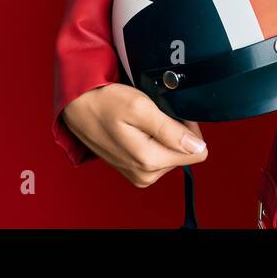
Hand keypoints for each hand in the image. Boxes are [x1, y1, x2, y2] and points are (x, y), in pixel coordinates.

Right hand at [62, 84, 207, 187]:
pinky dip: (155, 139)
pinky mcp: (135, 169)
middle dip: (176, 131)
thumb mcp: (140, 108)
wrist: (78, 107)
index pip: (197, 152)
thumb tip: (198, 147)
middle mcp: (145, 174)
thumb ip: (170, 130)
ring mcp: (139, 173)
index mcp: (149, 162)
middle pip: (185, 153)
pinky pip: (159, 154)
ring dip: (165, 134)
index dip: (190, 129)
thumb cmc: (106, 103)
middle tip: (156, 113)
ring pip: (173, 153)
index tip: (174, 114)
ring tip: (145, 120)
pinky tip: (140, 128)